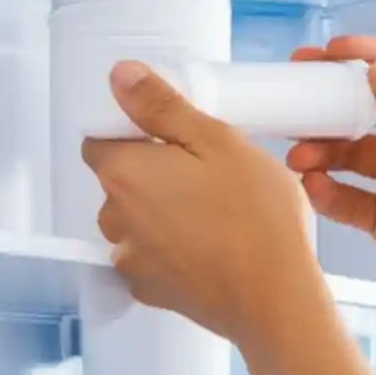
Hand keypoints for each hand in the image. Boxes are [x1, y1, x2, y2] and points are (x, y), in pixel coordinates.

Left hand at [82, 61, 327, 345]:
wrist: (276, 299)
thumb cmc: (256, 217)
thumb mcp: (220, 142)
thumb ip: (163, 107)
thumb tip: (120, 76)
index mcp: (125, 172)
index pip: (99, 140)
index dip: (134, 134)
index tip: (173, 139)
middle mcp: (114, 218)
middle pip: (119, 182)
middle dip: (153, 175)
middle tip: (208, 175)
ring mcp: (130, 260)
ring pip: (134, 222)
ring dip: (161, 214)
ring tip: (214, 215)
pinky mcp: (149, 291)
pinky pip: (150, 258)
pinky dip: (171, 251)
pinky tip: (210, 248)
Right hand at [288, 37, 375, 341]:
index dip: (373, 55)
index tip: (333, 51)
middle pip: (375, 105)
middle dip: (334, 98)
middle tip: (298, 91)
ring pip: (354, 151)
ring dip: (325, 147)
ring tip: (301, 152)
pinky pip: (350, 197)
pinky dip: (327, 189)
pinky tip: (314, 184)